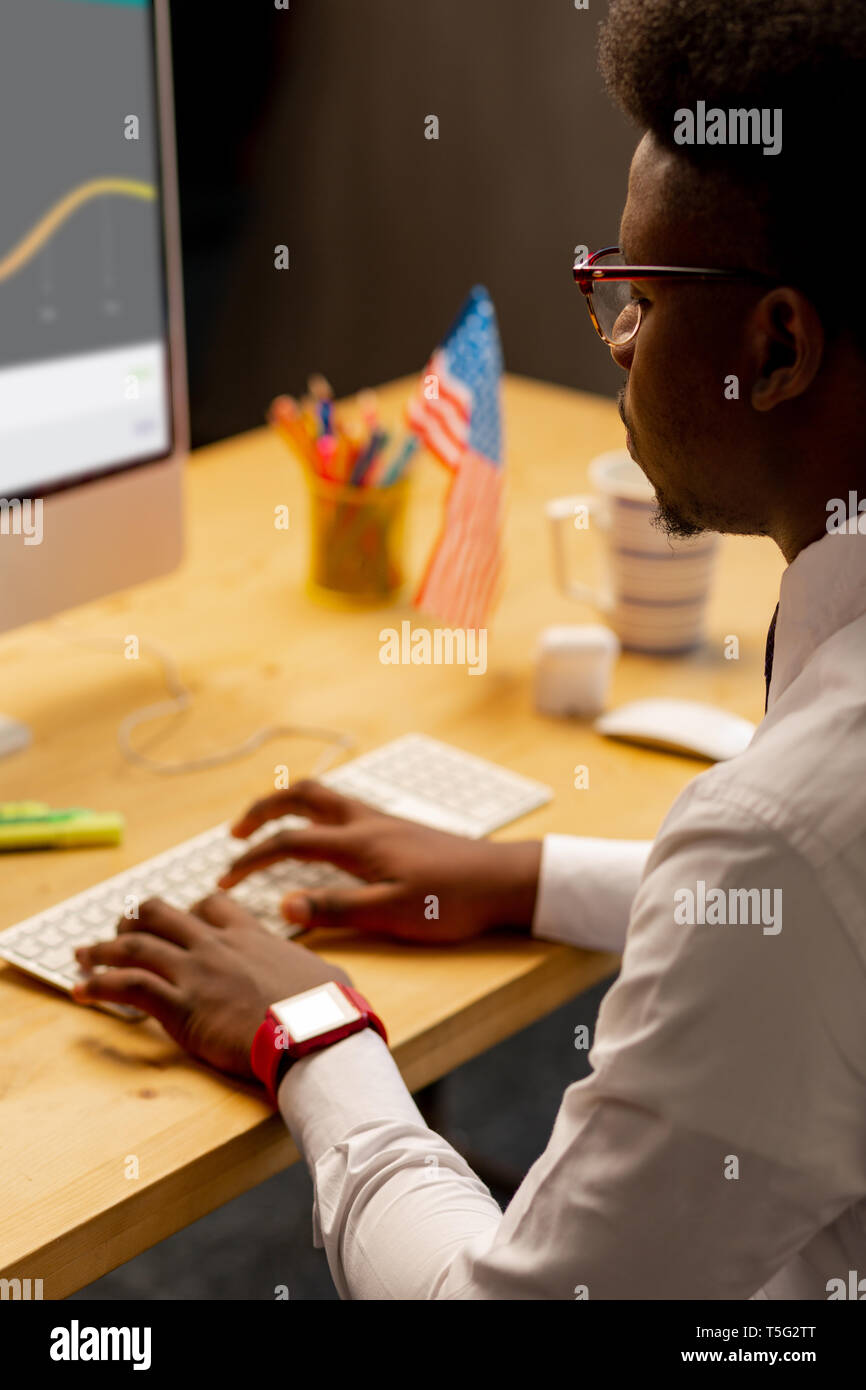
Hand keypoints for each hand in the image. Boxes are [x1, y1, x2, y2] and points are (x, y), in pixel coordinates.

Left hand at [72, 893, 351, 1080]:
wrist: (314, 1033)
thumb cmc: (327, 1010)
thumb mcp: (327, 974)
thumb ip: (311, 969)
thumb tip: (326, 979)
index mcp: (250, 935)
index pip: (210, 906)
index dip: (190, 911)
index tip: (179, 919)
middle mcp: (215, 945)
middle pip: (161, 915)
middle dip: (134, 919)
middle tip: (119, 928)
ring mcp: (195, 972)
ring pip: (134, 947)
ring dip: (103, 950)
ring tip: (83, 955)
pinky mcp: (180, 1006)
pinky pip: (127, 987)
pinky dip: (98, 986)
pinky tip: (80, 991)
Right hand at [218, 779, 541, 942]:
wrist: (504, 881)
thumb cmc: (453, 900)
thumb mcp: (392, 913)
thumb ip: (337, 909)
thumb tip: (282, 905)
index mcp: (359, 841)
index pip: (289, 841)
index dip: (251, 861)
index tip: (224, 883)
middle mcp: (367, 821)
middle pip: (302, 795)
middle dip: (262, 809)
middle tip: (236, 835)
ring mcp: (383, 821)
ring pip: (324, 796)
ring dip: (288, 806)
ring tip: (268, 829)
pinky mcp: (397, 829)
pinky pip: (343, 808)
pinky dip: (316, 814)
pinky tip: (322, 839)